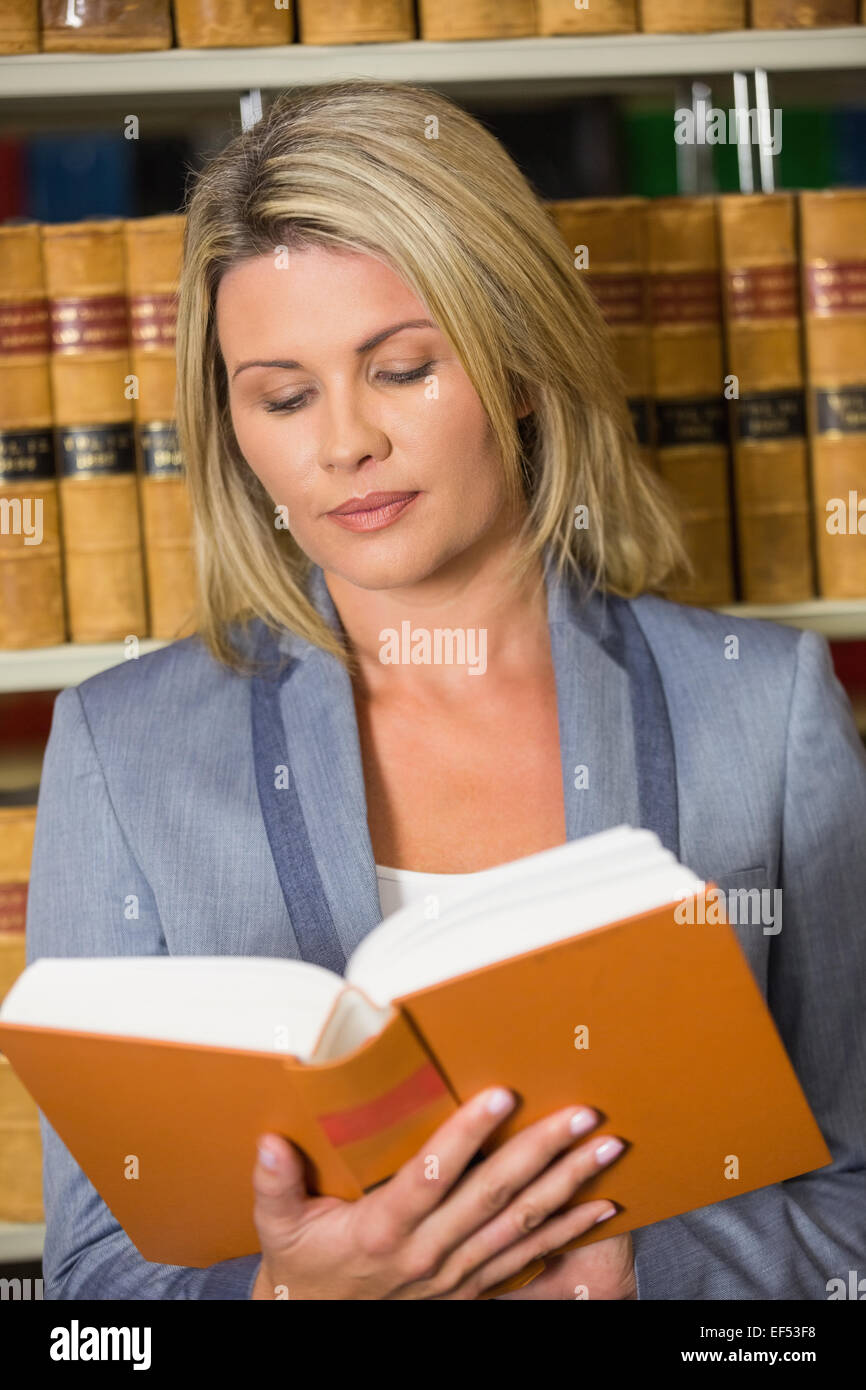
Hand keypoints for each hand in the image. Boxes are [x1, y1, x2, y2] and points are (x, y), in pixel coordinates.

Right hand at [250, 1087, 625, 1298]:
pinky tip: (602, 1205)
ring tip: (605, 1148)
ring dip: (568, 1184)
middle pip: (493, 1196)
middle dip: (541, 1151)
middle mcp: (429, 1252)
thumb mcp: (279, 1229)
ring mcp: (458, 1273)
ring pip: (522, 1223)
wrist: (324, 1326)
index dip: (467, 1135)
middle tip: (580, 1114)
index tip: (500, 1096)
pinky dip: (569, 1230)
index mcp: (384, 1230)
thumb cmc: (304, 1269)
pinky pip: (531, 1256)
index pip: (432, 1176)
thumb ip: (275, 1185)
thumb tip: (269, 1142)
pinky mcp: (476, 1286)